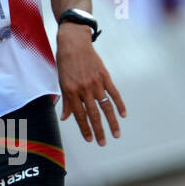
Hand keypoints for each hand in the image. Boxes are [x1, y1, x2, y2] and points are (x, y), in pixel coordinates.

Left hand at [57, 22, 126, 144]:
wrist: (73, 42)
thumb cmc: (65, 62)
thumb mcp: (61, 82)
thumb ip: (66, 101)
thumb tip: (65, 118)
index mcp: (71, 92)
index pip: (79, 115)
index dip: (85, 129)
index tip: (90, 140)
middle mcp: (84, 89)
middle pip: (93, 114)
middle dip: (99, 131)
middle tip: (103, 143)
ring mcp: (95, 83)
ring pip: (105, 107)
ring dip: (111, 122)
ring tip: (116, 134)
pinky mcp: (104, 76)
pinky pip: (114, 93)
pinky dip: (119, 104)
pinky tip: (123, 115)